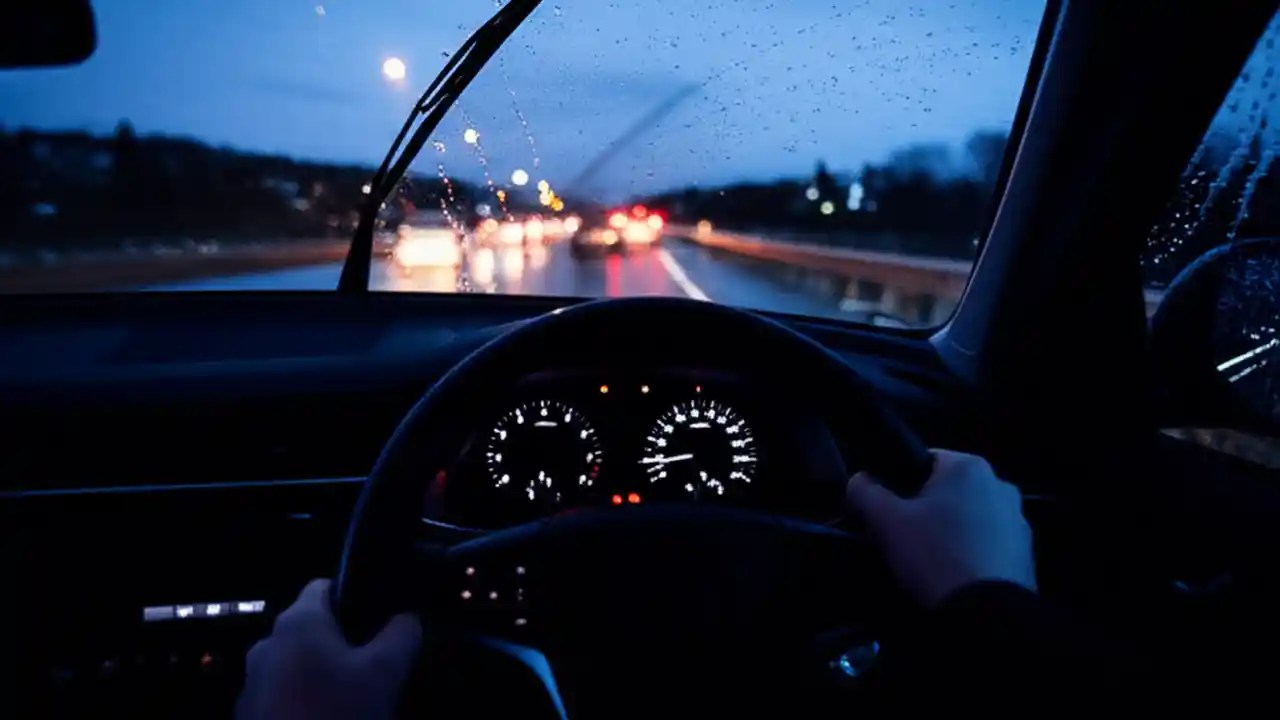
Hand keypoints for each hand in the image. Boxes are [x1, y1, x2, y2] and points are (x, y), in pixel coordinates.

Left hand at [237, 579, 421, 719]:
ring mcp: (252, 680)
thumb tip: (408, 616)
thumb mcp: (385, 672)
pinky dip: (303, 697)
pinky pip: (283, 691)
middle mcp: (267, 643)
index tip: (378, 620)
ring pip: (297, 661)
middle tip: (374, 664)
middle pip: (312, 626)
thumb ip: (402, 633)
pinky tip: (327, 715)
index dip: (354, 595)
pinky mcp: (249, 712)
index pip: (325, 585)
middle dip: (342, 640)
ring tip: (353, 697)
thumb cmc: (338, 713)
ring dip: (322, 671)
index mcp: (297, 621)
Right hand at [845, 449, 1035, 607]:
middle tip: (904, 539)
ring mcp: (1019, 520)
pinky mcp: (1026, 553)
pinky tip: (954, 576)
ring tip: (929, 563)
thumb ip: (865, 492)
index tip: (888, 513)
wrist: (987, 614)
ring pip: (969, 518)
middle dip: (926, 510)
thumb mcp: (887, 522)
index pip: (924, 461)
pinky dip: (971, 554)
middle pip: (948, 491)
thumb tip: (858, 480)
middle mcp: (1001, 484)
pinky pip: (987, 544)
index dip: (898, 485)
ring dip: (950, 532)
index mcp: (969, 466)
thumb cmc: (935, 555)